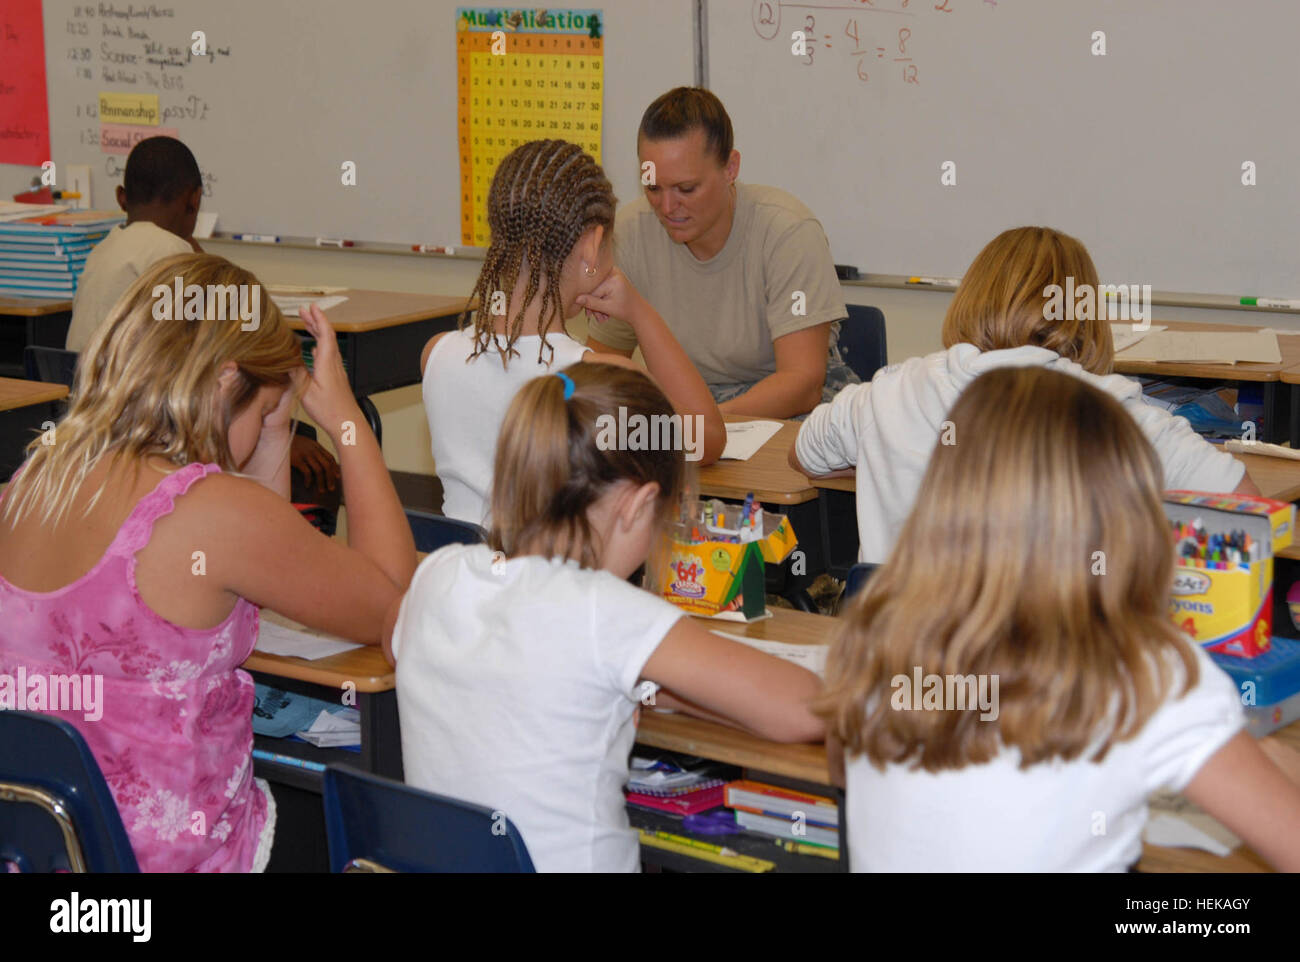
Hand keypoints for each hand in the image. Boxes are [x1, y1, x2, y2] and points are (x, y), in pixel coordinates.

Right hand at [290, 434, 340, 490]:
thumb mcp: (306, 442)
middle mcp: (313, 450)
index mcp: (316, 446)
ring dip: (322, 482)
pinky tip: (307, 485)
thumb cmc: (292, 441)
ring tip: (321, 490)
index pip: (330, 458)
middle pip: (327, 465)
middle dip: (331, 478)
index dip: (335, 468)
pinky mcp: (297, 460)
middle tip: (331, 488)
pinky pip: (307, 472)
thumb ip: (314, 449)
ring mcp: (305, 455)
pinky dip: (309, 480)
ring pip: (319, 470)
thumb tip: (320, 460)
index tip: (337, 477)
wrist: (278, 436)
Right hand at [294, 303, 360, 439]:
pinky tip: (314, 350)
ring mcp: (336, 371)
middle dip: (316, 321)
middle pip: (327, 337)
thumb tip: (286, 359)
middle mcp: (334, 364)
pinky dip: (320, 347)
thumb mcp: (306, 392)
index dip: (319, 319)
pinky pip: (328, 356)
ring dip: (318, 333)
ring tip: (307, 324)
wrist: (348, 424)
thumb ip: (297, 373)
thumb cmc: (329, 410)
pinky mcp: (336, 378)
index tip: (312, 307)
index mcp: (327, 363)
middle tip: (305, 311)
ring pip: (328, 346)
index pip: (325, 335)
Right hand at [575, 267, 643, 328]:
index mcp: (612, 278)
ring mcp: (612, 274)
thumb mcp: (607, 308)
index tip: (589, 315)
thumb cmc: (626, 310)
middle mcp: (612, 272)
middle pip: (594, 289)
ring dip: (598, 305)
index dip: (589, 303)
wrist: (639, 311)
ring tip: (603, 317)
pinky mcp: (612, 278)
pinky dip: (601, 300)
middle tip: (597, 317)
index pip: (592, 290)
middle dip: (594, 305)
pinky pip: (601, 288)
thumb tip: (576, 299)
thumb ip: (591, 303)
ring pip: (597, 290)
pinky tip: (605, 310)